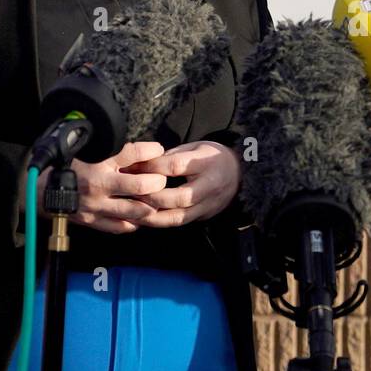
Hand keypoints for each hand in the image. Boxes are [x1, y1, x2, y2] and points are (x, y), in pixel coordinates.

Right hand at [30, 141, 168, 233]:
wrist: (41, 190)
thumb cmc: (69, 167)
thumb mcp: (87, 151)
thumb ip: (112, 150)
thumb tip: (140, 146)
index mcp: (97, 163)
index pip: (132, 152)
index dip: (151, 149)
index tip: (159, 149)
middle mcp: (99, 185)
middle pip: (141, 185)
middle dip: (157, 182)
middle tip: (162, 180)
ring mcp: (97, 206)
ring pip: (135, 210)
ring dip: (151, 206)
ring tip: (158, 201)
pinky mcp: (93, 221)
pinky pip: (121, 227)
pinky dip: (134, 222)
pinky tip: (140, 216)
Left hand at [121, 140, 242, 227]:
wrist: (240, 172)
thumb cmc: (212, 156)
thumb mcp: (195, 147)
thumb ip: (172, 156)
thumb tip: (142, 164)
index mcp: (207, 162)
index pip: (177, 166)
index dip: (153, 167)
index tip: (134, 168)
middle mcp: (210, 186)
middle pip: (178, 197)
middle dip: (151, 197)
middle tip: (130, 194)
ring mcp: (209, 204)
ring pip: (178, 217)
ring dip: (153, 217)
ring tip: (133, 213)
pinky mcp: (206, 216)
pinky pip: (180, 223)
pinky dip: (161, 222)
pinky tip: (146, 219)